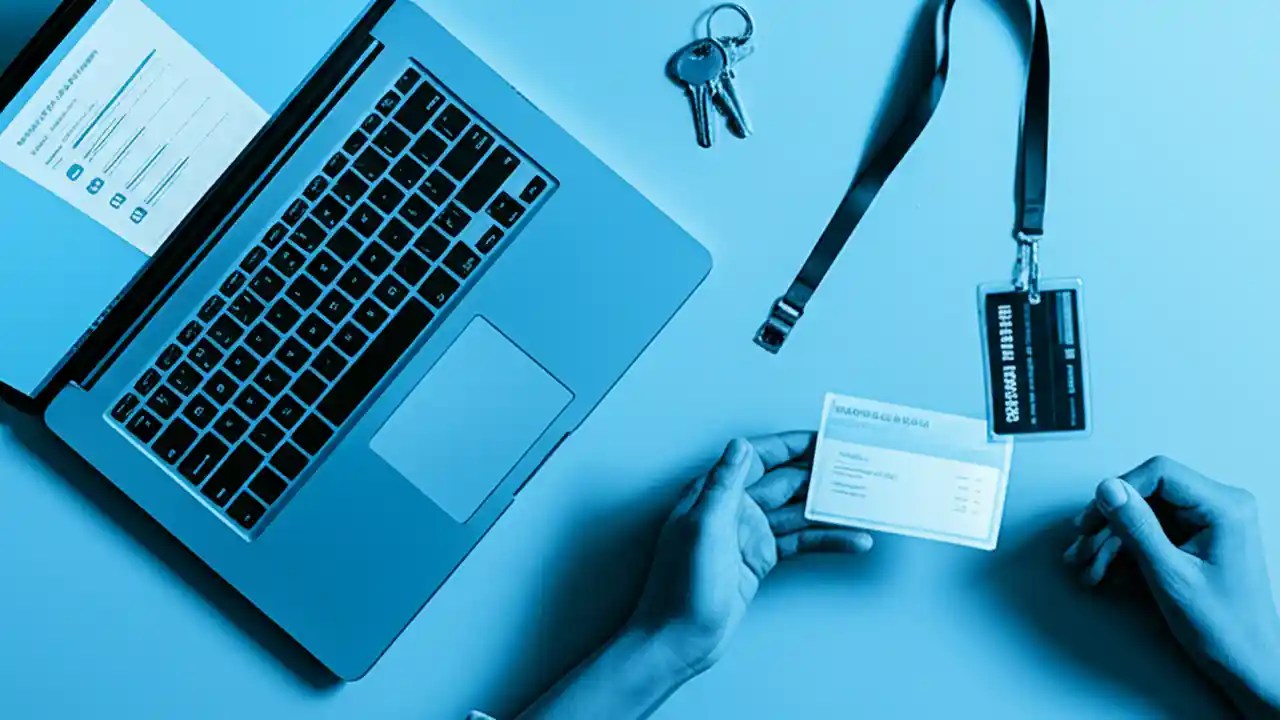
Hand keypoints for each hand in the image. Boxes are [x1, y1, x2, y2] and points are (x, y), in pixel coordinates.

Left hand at [626, 434, 874, 674]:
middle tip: (855, 468)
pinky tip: (851, 540)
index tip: (822, 438)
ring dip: (828, 509)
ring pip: (796, 513)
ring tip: (863, 503)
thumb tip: (739, 445)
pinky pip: (798, 542)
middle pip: (783, 481)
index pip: (758, 457)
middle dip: (818, 474)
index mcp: (714, 493)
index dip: (790, 445)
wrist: (680, 638)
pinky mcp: (760, 559)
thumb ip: (724, 484)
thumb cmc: (681, 585)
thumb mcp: (704, 527)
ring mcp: (749, 534)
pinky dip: (825, 541)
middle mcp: (733, 509)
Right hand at [1064, 456, 1279, 716]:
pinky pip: (1152, 534)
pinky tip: (1108, 573)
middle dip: (1110, 524)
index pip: (1160, 474)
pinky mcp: (1197, 541)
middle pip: (1147, 495)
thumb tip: (1110, 489)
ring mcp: (1209, 524)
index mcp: (1225, 508)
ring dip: (1112, 542)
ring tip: (1090, 568)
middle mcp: (1221, 509)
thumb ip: (1137, 527)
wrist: (1247, 666)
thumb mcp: (1171, 575)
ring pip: (1144, 516)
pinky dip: (1127, 553)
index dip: (1119, 491)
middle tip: (1084, 545)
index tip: (1094, 517)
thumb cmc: (1227, 629)